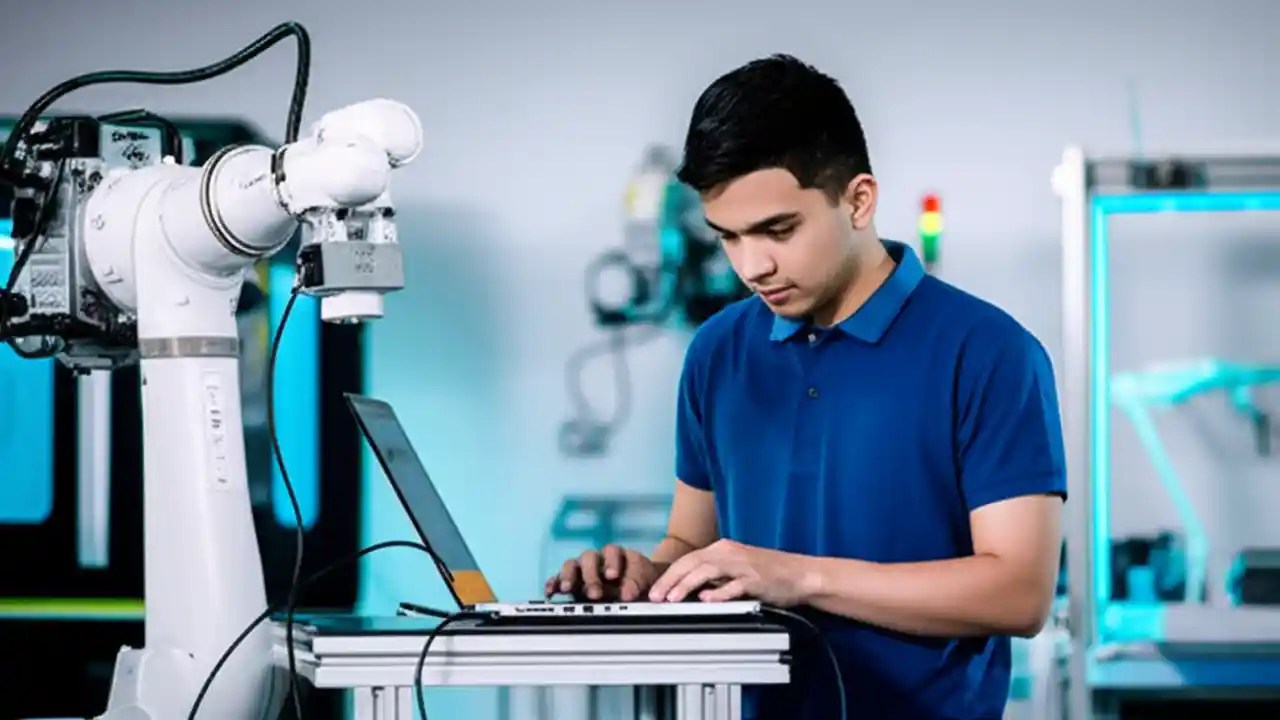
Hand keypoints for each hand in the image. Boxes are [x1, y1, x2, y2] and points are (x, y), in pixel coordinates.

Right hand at [546, 544, 664, 601]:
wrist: (637, 590)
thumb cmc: (641, 581)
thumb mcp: (646, 580)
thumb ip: (637, 584)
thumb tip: (626, 594)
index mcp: (617, 554)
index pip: (612, 552)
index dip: (611, 562)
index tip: (612, 576)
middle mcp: (597, 559)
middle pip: (589, 558)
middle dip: (590, 576)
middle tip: (594, 594)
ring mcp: (583, 570)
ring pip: (572, 566)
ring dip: (569, 577)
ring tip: (567, 589)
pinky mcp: (572, 582)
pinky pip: (559, 579)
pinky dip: (554, 584)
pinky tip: (550, 592)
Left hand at [648, 539, 815, 606]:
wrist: (801, 573)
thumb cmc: (770, 573)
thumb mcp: (737, 569)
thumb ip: (715, 576)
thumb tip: (691, 590)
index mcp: (723, 549)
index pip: (689, 559)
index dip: (670, 575)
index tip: (655, 589)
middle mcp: (730, 553)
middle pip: (692, 562)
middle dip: (671, 580)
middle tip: (656, 596)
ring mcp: (743, 565)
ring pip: (707, 570)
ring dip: (687, 585)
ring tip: (673, 598)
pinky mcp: (756, 579)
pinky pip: (734, 585)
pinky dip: (719, 592)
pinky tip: (707, 600)